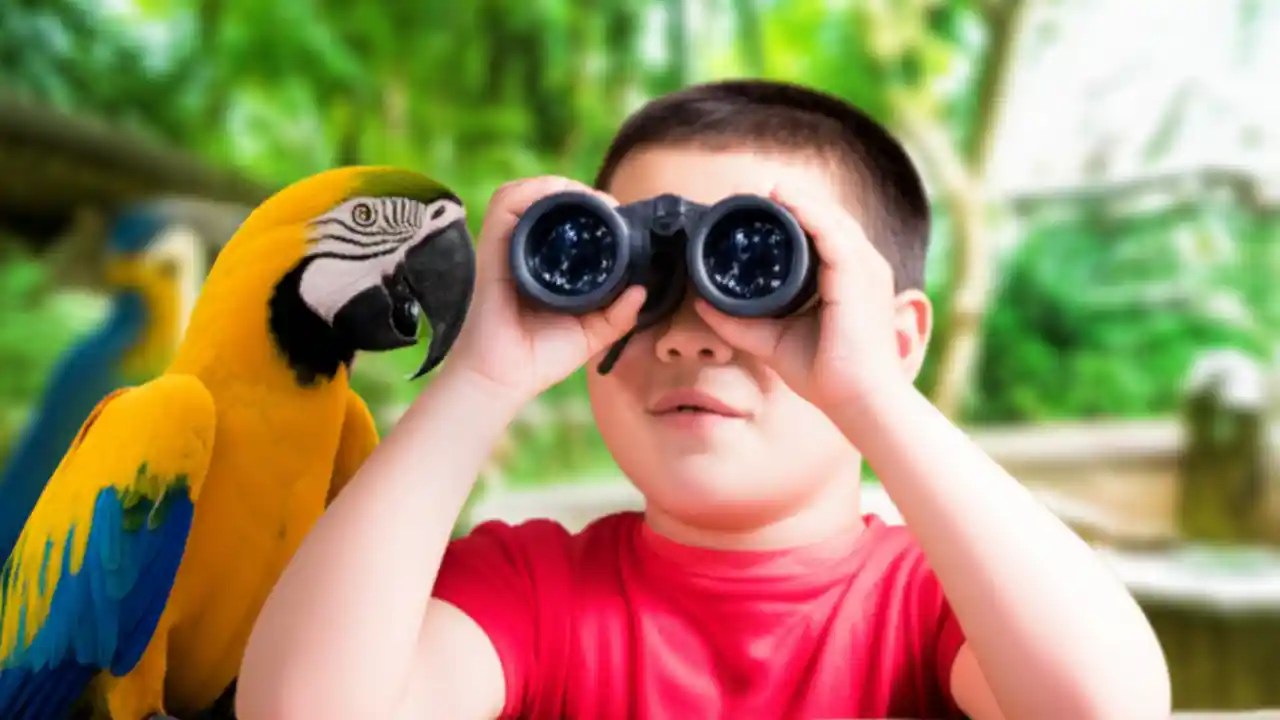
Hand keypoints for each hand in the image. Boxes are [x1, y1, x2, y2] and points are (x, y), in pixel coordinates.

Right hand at [440, 176, 646, 405]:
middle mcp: (522, 251)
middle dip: (574, 191)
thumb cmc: (539, 359)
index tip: (615, 214)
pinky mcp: (492, 248)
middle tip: (605, 205)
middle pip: (541, 198)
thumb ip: (618, 316)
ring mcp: (504, 247)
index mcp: (543, 266)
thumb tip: (641, 291)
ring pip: (521, 193)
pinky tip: (558, 199)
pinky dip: (530, 193)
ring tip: (586, 199)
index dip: (587, 206)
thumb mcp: (591, 334)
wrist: (504, 379)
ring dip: (554, 186)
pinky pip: (505, 204)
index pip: (559, 218)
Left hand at [692, 180, 925, 417]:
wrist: (859, 400)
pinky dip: (807, 211)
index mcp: (849, 278)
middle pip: (827, 218)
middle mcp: (862, 267)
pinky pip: (831, 232)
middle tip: (751, 192)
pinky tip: (783, 199)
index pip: (822, 232)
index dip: (792, 214)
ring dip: (796, 198)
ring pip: (830, 217)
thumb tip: (701, 303)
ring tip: (764, 189)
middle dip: (791, 200)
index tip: (755, 206)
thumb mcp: (773, 341)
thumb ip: (739, 322)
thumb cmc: (827, 375)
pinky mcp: (859, 276)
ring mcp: (865, 269)